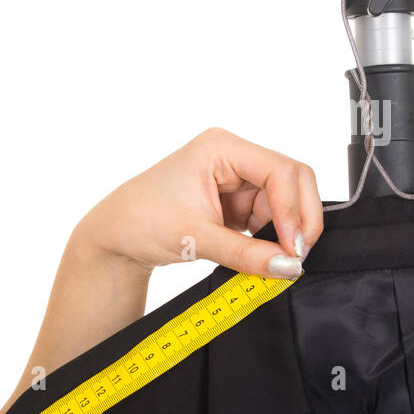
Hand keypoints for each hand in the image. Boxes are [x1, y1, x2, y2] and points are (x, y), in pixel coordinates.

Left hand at [74, 127, 323, 279]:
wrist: (116, 235)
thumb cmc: (141, 221)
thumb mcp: (196, 239)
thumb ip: (247, 254)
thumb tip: (289, 265)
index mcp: (221, 148)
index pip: (280, 171)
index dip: (294, 210)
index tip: (295, 248)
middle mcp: (232, 156)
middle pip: (290, 180)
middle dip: (297, 219)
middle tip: (296, 256)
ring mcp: (235, 176)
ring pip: (283, 200)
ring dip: (283, 230)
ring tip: (274, 259)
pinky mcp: (234, 198)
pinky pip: (268, 214)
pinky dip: (270, 236)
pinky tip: (263, 253)